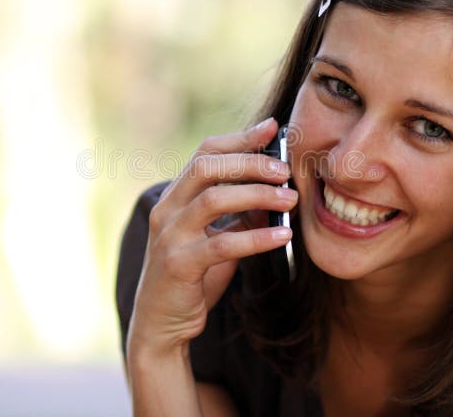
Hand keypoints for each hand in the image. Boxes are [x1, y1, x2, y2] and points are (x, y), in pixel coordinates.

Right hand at [127, 118, 297, 356]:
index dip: (239, 138)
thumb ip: (236, 216)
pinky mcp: (178, 265)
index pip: (204, 153)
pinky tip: (282, 235)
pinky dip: (256, 237)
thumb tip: (275, 192)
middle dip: (250, 162)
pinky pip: (222, 243)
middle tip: (286, 169)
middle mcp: (167, 210)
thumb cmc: (191, 278)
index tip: (272, 129)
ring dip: (258, 194)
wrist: (161, 325)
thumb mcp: (215, 239)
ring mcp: (169, 236)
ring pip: (214, 199)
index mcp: (175, 198)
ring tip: (291, 198)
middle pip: (207, 167)